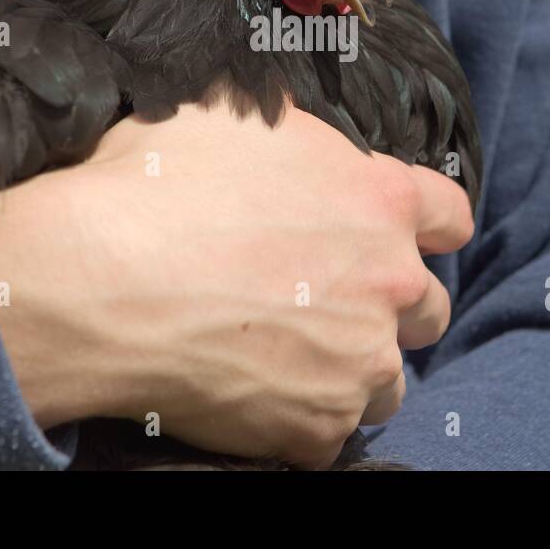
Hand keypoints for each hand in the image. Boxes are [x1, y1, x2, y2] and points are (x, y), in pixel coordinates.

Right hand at [0, 98, 473, 467]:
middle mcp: (389, 281)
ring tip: (290, 358)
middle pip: (428, 306)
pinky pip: (330, 433)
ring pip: (388, 378)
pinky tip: (254, 395)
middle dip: (390, 305)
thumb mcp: (227, 116)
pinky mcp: (320, 425)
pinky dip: (300, 419)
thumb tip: (282, 120)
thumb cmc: (156, 186)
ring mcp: (360, 360)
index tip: (413, 237)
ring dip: (352, 369)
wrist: (100, 281)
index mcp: (379, 198)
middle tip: (331, 303)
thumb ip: (287, 129)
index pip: (449, 214)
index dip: (429, 225)